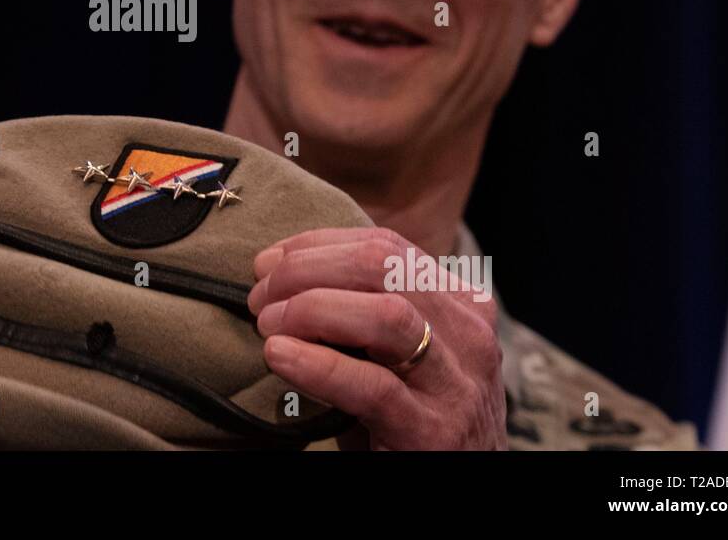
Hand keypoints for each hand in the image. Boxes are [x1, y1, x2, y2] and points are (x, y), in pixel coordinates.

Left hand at [249, 227, 506, 449]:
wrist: (462, 482)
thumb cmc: (413, 414)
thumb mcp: (399, 352)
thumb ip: (362, 310)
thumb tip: (278, 277)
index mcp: (459, 304)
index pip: (382, 246)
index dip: (315, 246)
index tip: (266, 264)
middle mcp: (467, 334)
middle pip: (379, 267)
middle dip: (306, 271)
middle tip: (260, 298)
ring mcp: (455, 383)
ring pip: (384, 315)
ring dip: (311, 309)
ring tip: (268, 324)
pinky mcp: (434, 430)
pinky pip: (373, 386)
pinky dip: (318, 365)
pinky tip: (280, 356)